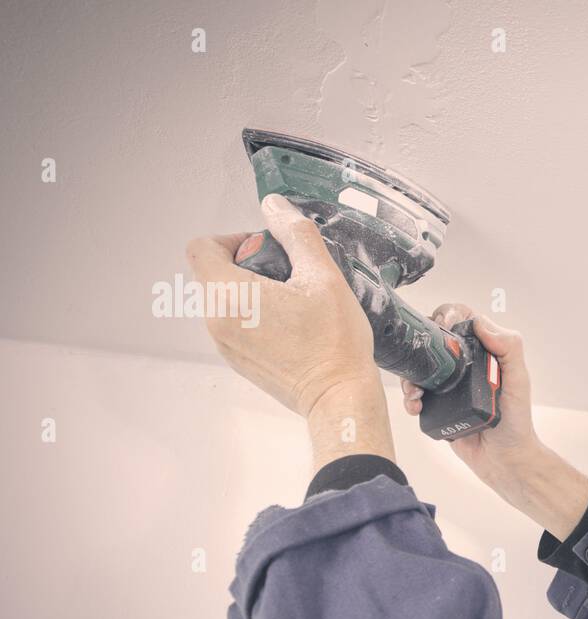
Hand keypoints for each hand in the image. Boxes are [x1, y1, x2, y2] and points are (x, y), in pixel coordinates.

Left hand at [185, 194, 380, 418]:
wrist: (338, 397)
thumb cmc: (333, 342)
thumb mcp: (323, 276)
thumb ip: (296, 234)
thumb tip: (274, 206)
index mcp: (229, 295)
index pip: (201, 247)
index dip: (232, 239)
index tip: (266, 250)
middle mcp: (216, 320)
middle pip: (212, 272)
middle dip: (246, 264)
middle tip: (288, 277)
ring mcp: (224, 344)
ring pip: (223, 298)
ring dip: (251, 290)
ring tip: (293, 303)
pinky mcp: (237, 360)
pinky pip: (233, 323)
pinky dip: (254, 315)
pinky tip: (291, 326)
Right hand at [400, 305, 587, 538]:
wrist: (503, 459)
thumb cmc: (516, 420)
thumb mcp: (519, 380)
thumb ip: (509, 348)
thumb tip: (481, 323)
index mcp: (484, 352)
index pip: (464, 319)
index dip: (450, 313)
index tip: (445, 323)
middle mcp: (465, 365)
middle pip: (435, 337)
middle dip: (422, 341)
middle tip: (422, 356)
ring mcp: (448, 385)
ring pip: (420, 365)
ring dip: (411, 374)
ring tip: (415, 391)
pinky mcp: (436, 405)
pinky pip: (416, 394)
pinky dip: (409, 397)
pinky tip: (415, 406)